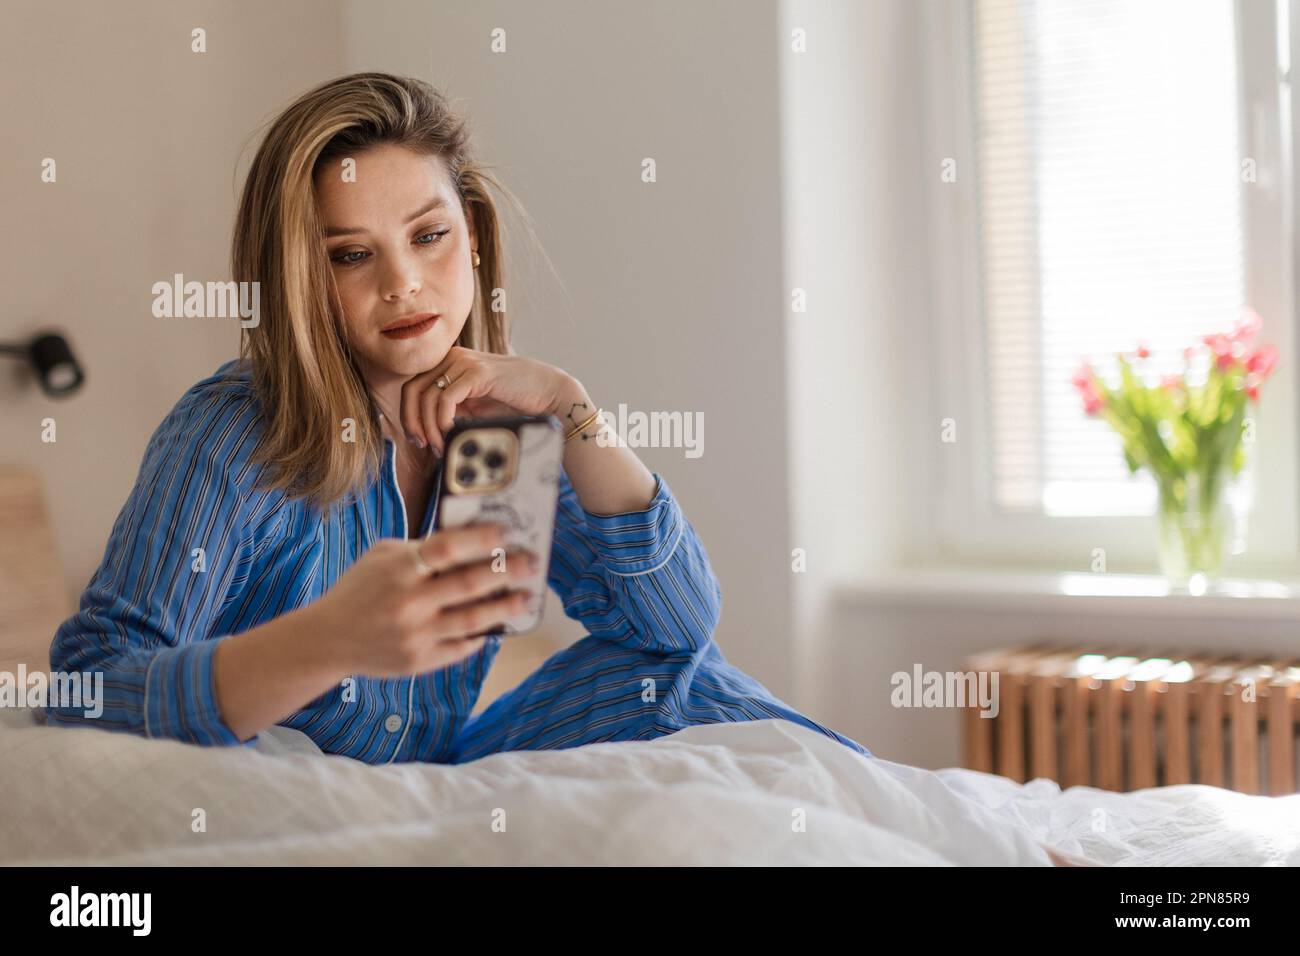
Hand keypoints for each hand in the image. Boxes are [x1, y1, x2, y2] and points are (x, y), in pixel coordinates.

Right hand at [312, 524, 540, 678]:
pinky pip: (461, 648)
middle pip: (468, 584)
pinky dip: (483, 636)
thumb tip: (470, 538)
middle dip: (507, 571)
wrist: (328, 639)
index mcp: (398, 569)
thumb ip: (421, 548)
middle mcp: (408, 603)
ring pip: (473, 620)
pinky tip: (500, 625)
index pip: (447, 548)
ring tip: (527, 597)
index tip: (507, 531)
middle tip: (533, 563)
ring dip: (506, 608)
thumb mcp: (382, 556)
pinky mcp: (420, 661)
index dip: (481, 538)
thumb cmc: (359, 590)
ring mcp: (416, 635)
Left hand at [399, 346, 587, 454]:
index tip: (417, 440)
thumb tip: (424, 434)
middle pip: (413, 389)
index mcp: (448, 364)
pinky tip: (452, 434)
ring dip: (431, 427)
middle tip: (423, 445)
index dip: (408, 415)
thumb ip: (450, 412)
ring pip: (428, 397)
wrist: (546, 392)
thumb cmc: (512, 401)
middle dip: (413, 422)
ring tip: (442, 446)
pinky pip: (446, 399)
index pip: (413, 387)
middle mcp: (452, 358)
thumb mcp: (472, 407)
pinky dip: (443, 421)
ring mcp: (463, 362)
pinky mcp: (476, 372)